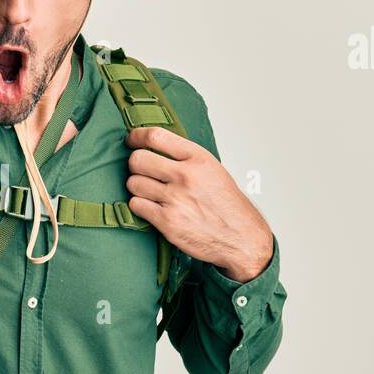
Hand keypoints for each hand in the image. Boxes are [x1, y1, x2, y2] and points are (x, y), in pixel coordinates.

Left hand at [124, 127, 272, 282]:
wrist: (241, 238)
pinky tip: (151, 208)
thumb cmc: (228, 206)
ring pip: (133, 183)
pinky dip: (139, 206)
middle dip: (136, 166)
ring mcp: (175, 198)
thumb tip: (156, 149)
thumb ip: (186, 158)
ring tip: (150, 193)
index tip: (131, 140)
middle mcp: (185, 175)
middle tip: (142, 173)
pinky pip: (136, 205)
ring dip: (137, 188)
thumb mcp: (213, 170)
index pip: (155, 136)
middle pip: (137, 160)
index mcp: (198, 158)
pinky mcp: (167, 220)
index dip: (136, 136)